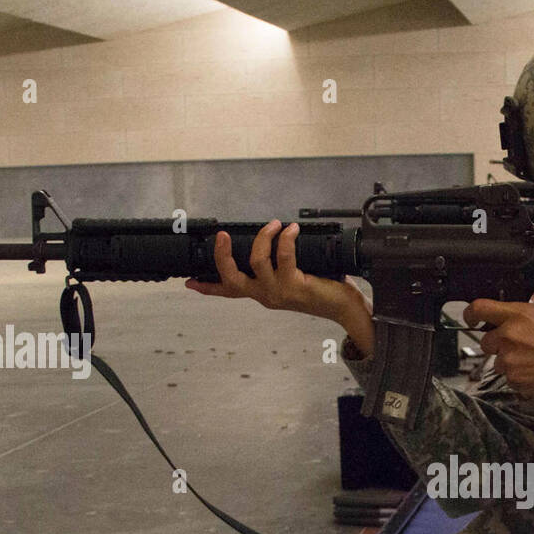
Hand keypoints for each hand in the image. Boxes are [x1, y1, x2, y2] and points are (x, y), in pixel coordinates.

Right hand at [185, 221, 372, 349]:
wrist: (344, 308)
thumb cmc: (323, 291)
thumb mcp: (293, 279)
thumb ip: (278, 266)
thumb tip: (271, 238)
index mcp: (262, 294)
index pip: (229, 292)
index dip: (208, 286)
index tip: (189, 282)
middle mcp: (266, 296)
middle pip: (231, 278)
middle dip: (222, 255)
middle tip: (222, 235)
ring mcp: (278, 293)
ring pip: (256, 261)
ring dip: (264, 236)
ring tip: (274, 224)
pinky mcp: (294, 286)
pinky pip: (283, 255)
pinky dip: (285, 238)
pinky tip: (291, 230)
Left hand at [463, 298, 533, 399]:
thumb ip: (527, 314)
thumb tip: (516, 314)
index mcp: (518, 315)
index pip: (480, 308)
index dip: (471, 314)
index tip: (471, 318)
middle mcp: (509, 336)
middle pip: (486, 341)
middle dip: (499, 345)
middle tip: (520, 347)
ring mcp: (509, 360)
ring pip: (498, 362)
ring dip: (511, 362)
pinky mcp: (514, 380)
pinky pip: (509, 378)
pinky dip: (520, 377)